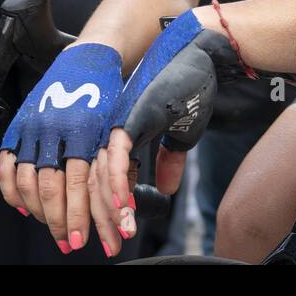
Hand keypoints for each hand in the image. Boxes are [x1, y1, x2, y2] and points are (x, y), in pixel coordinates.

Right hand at [0, 42, 123, 255]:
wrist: (90, 59)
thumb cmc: (110, 97)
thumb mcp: (118, 129)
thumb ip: (118, 167)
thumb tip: (124, 209)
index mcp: (83, 129)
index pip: (77, 182)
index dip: (77, 214)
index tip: (81, 239)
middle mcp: (55, 129)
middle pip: (49, 187)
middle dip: (57, 221)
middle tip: (66, 242)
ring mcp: (33, 127)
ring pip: (26, 180)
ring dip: (36, 211)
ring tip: (49, 227)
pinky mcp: (19, 125)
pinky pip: (6, 165)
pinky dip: (11, 190)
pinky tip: (23, 207)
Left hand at [99, 9, 248, 251]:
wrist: (200, 50)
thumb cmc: (192, 84)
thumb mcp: (181, 132)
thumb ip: (169, 158)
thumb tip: (166, 187)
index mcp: (122, 133)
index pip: (103, 179)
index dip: (107, 211)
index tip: (114, 236)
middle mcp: (114, 129)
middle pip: (95, 182)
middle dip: (102, 219)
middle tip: (109, 245)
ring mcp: (120, 121)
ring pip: (102, 173)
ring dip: (109, 208)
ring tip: (118, 234)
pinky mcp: (132, 115)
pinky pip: (118, 154)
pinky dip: (117, 181)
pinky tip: (121, 205)